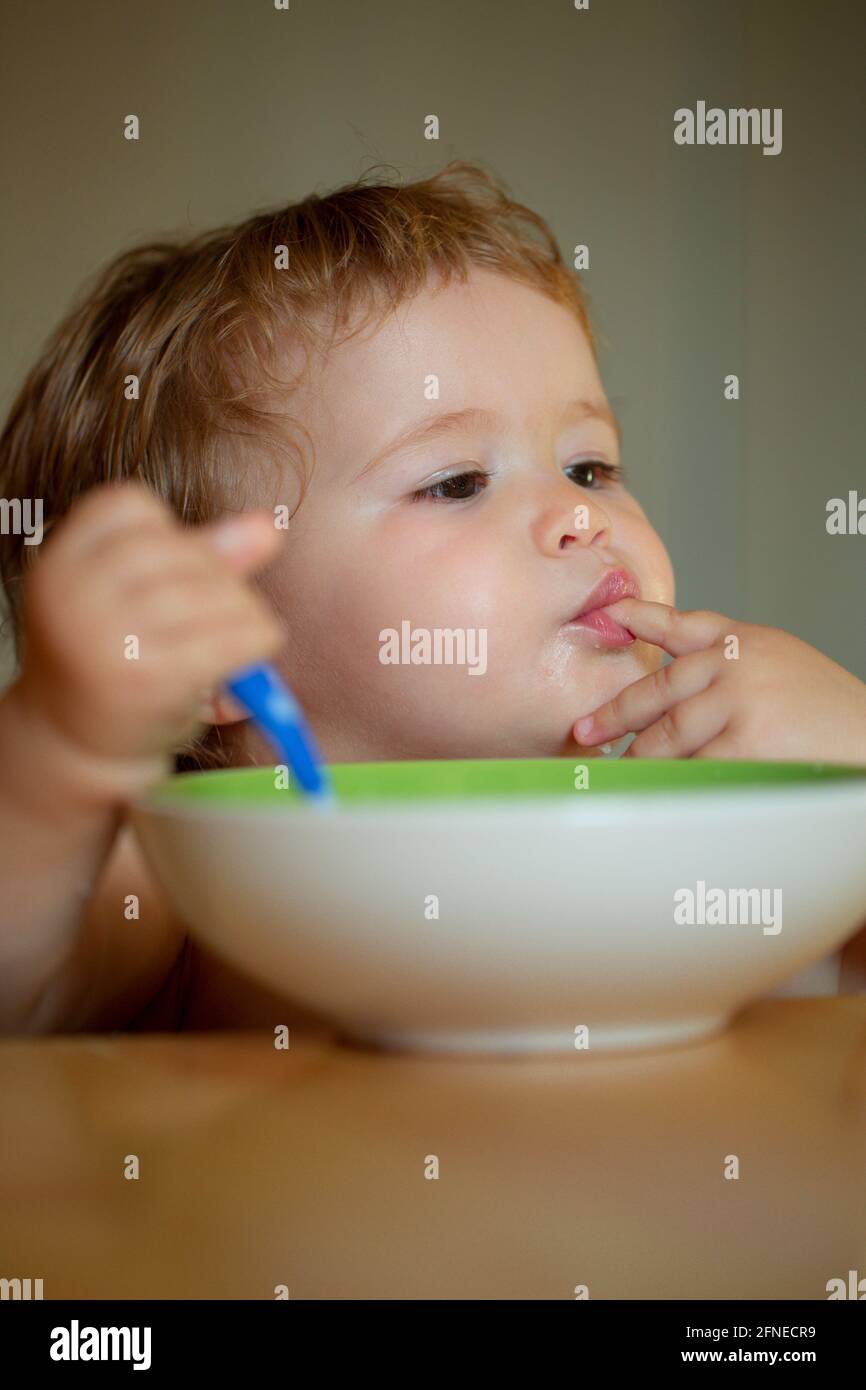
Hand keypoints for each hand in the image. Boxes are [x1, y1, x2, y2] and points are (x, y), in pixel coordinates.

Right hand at [13, 480, 284, 790]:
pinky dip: (258, 641)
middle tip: (225, 613)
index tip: (177, 570)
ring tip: (236, 637)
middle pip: (183, 550)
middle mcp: (76, 596)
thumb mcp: (136, 597)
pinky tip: (251, 655)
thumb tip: (269, 526)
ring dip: (245, 612)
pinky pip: (235, 636)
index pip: (130, 505)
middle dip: (223, 577)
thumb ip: (200, 554)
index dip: (171, 533)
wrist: (76, 748)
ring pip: (216, 592)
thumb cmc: (113, 663)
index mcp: (60, 563)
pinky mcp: (153, 679)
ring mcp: (111, 639)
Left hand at [572, 599, 865, 761]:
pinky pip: (691, 766)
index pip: (682, 625)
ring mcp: (737, 699)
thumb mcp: (780, 663)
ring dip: (640, 758)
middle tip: (584, 732)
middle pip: (658, 690)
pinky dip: (669, 780)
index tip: (609, 614)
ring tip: (618, 773)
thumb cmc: (828, 712)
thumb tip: (671, 697)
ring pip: (668, 733)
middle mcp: (735, 661)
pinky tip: (653, 790)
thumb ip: (731, 665)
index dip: (640, 619)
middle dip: (616, 715)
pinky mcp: (744, 740)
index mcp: (744, 639)